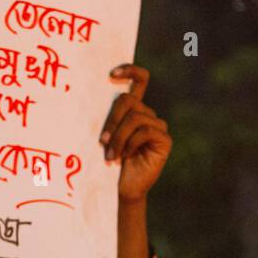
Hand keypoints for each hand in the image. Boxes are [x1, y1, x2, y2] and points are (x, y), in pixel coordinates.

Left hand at [101, 64, 171, 203]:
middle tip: (101, 142)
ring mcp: (158, 126)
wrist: (122, 187)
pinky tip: (125, 157)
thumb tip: (93, 97)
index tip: (111, 74)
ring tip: (110, 155)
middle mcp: (147, 114)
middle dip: (111, 120)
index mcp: (134, 109)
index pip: (140, 80)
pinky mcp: (164, 140)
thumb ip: (107, 117)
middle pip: (128, 101)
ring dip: (118, 138)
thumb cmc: (110, 161)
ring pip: (135, 118)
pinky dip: (130, 144)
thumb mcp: (105, 135)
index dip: (130, 70)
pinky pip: (145, 132)